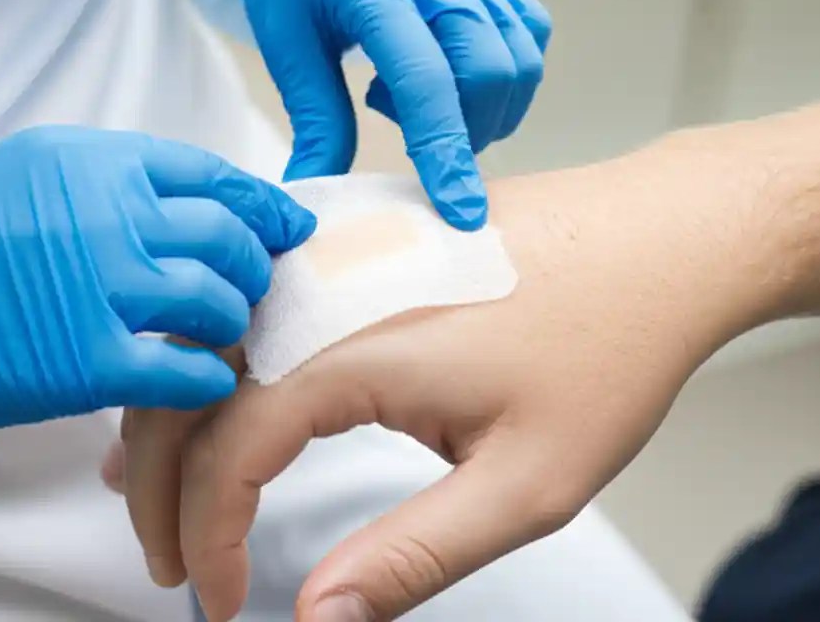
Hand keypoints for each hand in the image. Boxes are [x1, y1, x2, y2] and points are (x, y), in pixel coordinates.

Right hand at [0, 126, 315, 463]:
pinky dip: (207, 379)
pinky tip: (200, 381)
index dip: (263, 206)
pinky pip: (186, 371)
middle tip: (252, 292)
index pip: (212, 175)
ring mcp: (98, 285)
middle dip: (254, 268)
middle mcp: (103, 212)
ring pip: (218, 302)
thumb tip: (196, 205)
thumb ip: (111, 182)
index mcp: (92, 161)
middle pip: (228, 237)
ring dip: (233, 325)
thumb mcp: (27, 173)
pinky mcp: (86, 360)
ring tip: (220, 337)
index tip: (290, 228)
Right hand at [116, 142, 795, 620]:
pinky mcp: (358, 234)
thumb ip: (412, 555)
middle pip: (188, 386)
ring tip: (151, 496)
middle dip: (159, 488)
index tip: (225, 604)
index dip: (208, 542)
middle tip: (169, 565)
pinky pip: (254, 300)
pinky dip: (214, 360)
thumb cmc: (610, 346)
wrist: (667, 236)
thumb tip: (320, 618)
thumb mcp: (524, 484)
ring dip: (172, 417)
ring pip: (210, 337)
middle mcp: (322, 280)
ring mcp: (336, 245)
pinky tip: (208, 396)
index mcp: (351, 344)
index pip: (227, 454)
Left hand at [234, 0, 552, 229]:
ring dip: (487, 108)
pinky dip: (508, 78)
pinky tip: (455, 76)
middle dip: (464, 130)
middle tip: (404, 125)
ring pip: (520, 60)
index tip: (460, 212)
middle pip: (489, 72)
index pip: (427, 80)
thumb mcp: (284, 33)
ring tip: (423, 97)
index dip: (445, 153)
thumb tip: (313, 190)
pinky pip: (529, 37)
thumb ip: (313, 114)